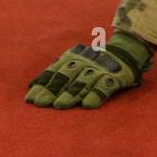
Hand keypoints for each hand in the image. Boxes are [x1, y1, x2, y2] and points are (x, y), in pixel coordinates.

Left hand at [26, 31, 151, 108]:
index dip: (42, 84)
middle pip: (65, 77)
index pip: (54, 72)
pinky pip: (104, 87)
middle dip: (52, 90)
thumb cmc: (93, 61)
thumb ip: (56, 71)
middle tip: (40, 103)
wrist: (126, 50)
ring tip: (60, 105)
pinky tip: (88, 105)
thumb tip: (31, 85)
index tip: (30, 98)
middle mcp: (84, 63)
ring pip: (82, 82)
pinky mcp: (114, 78)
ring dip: (71, 94)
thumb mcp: (74, 60)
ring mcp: (99, 70)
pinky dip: (96, 95)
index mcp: (72, 58)